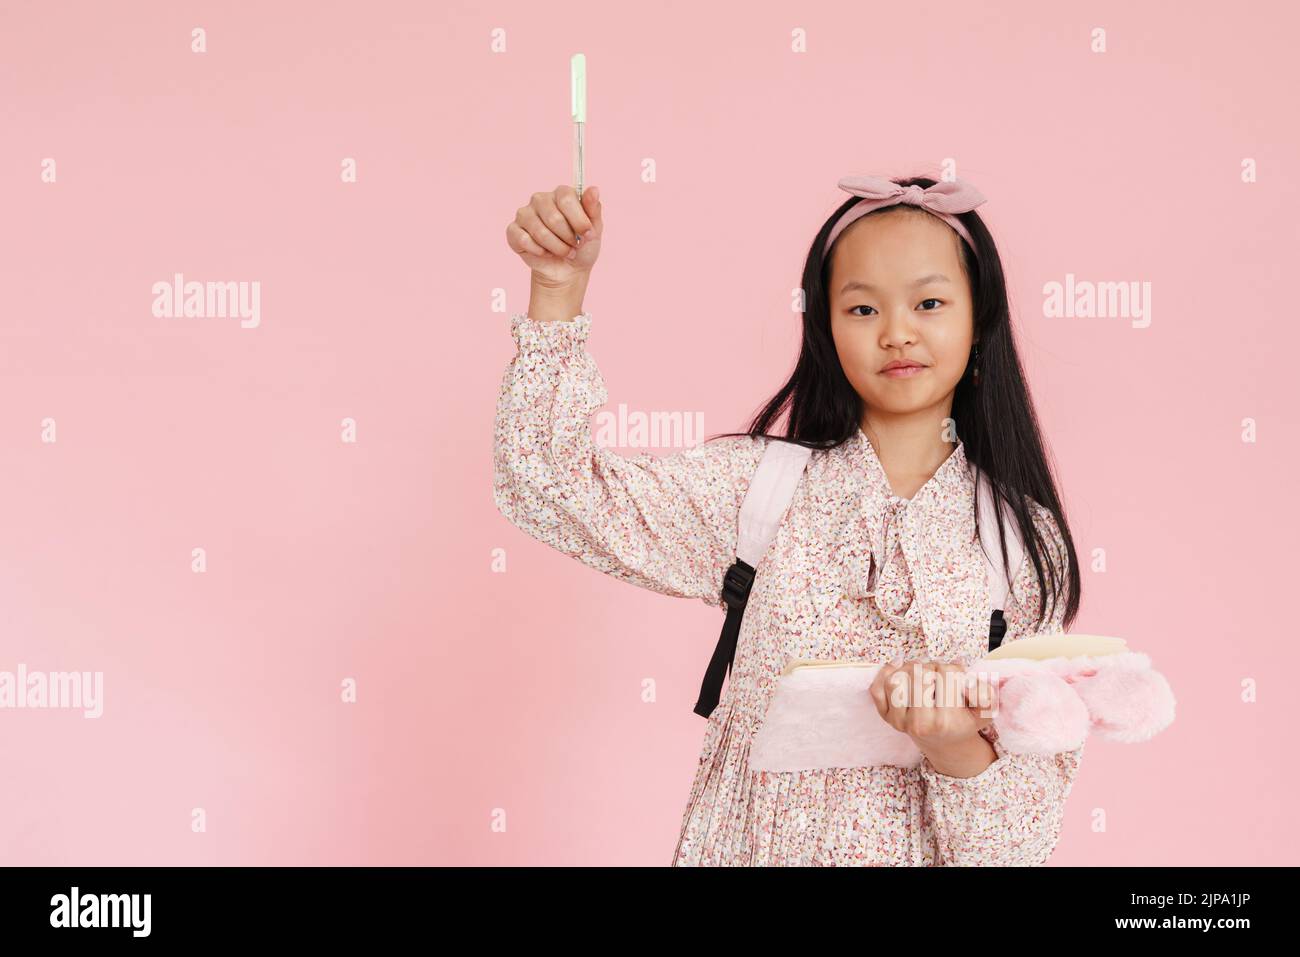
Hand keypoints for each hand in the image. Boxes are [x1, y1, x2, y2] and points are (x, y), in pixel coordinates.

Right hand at [506, 184, 602, 287]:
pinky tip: (545, 253)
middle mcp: (540, 199)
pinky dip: (539, 252)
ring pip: (540, 232)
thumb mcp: (594, 228)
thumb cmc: (581, 245)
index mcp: (560, 193)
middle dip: (568, 238)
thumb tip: (594, 189)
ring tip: (564, 252)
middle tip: (575, 246)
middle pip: (553, 218)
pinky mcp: (513, 230)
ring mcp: (524, 214)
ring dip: (557, 248)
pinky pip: (524, 240)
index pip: (566, 198)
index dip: (579, 220)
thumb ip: (594, 208)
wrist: (568, 270)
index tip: (588, 234)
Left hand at [869, 659, 995, 748]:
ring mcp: (898, 721)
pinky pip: (876, 688)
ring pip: (896, 679)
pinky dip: (886, 673)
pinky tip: (900, 669)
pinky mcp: (885, 715)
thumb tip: (966, 683)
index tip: (957, 680)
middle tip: (939, 678)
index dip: (954, 669)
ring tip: (922, 675)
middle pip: (919, 673)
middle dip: (932, 668)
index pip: (946, 673)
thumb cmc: (964, 720)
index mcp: (944, 722)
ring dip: (910, 668)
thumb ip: (985, 695)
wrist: (945, 741)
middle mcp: (918, 724)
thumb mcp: (985, 711)